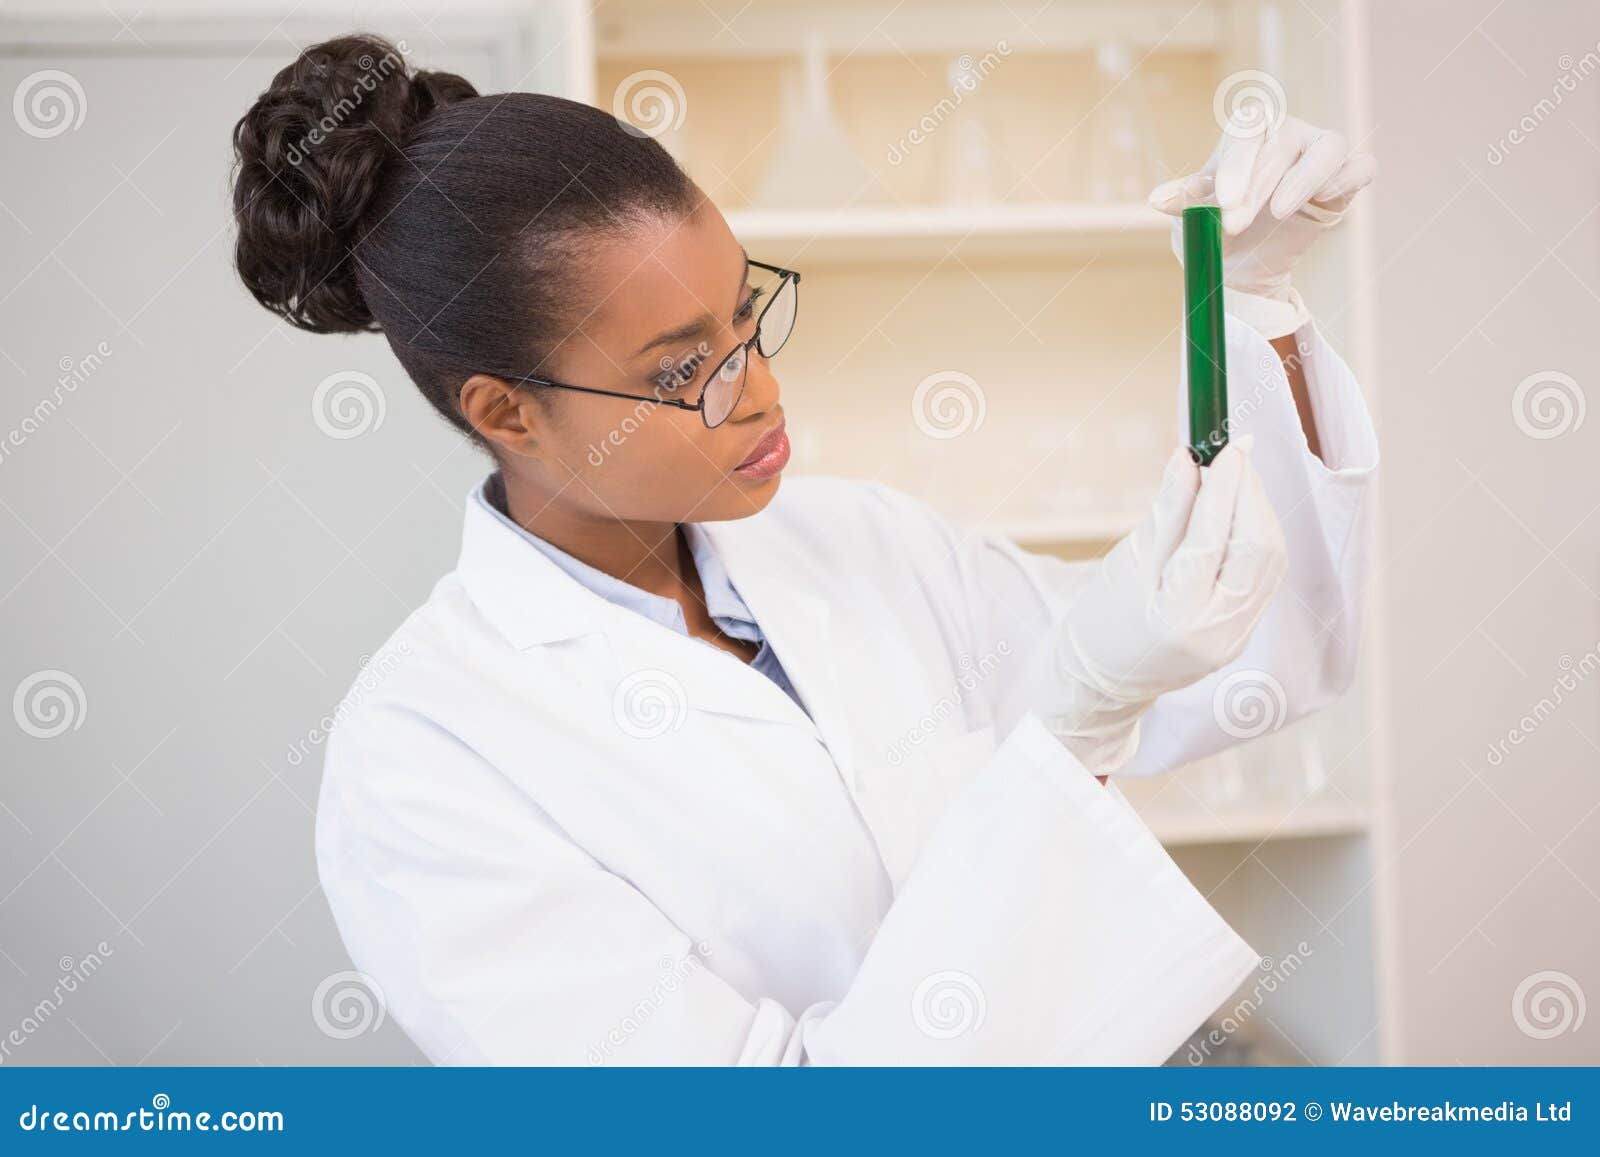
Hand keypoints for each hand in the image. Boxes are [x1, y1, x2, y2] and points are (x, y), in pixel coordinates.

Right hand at [1045, 438, 1288, 773]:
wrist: (1102, 683)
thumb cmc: (1102, 622)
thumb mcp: (1127, 564)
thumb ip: (1165, 512)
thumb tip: (1189, 459)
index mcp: (1178, 616)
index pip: (1213, 538)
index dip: (1225, 486)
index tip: (1226, 447)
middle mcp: (1218, 632)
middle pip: (1256, 548)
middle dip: (1250, 495)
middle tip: (1232, 458)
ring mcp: (1236, 637)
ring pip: (1270, 560)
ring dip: (1258, 513)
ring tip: (1233, 482)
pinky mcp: (1243, 634)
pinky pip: (1265, 576)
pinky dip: (1257, 537)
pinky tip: (1238, 516)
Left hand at [1148, 114, 1375, 338]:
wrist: (1241, 266)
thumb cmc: (1215, 229)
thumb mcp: (1193, 218)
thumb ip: (1185, 202)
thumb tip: (1158, 199)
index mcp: (1248, 134)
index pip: (1248, 130)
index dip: (1238, 163)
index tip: (1225, 202)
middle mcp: (1287, 135)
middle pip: (1282, 143)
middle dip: (1257, 186)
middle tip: (1233, 225)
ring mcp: (1319, 155)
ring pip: (1328, 148)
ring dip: (1304, 179)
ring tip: (1279, 211)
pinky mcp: (1345, 181)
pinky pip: (1361, 167)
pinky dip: (1347, 178)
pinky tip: (1324, 199)